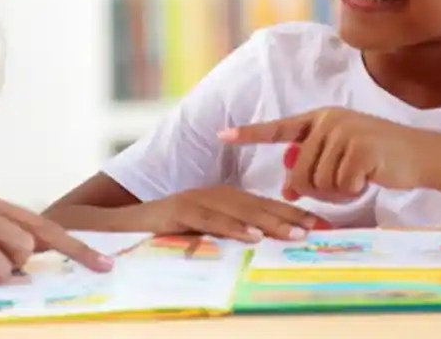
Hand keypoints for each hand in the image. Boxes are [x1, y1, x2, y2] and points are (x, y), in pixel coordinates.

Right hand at [132, 185, 325, 241]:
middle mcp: (212, 195)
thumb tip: (262, 245)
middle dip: (289, 216)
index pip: (262, 205)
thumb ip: (227, 233)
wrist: (121, 224)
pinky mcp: (178, 211)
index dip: (291, 214)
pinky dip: (232, 227)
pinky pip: (210, 219)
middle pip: (257, 205)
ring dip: (268, 221)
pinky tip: (252, 236)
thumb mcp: (201, 232)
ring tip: (294, 234)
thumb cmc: (163, 231)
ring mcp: (195, 200)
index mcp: (221, 198)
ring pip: (238, 210)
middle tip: (317, 229)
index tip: (319, 226)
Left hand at [219, 108, 428, 201]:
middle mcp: (329, 121)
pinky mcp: (359, 149)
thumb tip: (288, 190)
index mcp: (321, 119)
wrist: (421, 155)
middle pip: (299, 172)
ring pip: (317, 182)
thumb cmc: (379, 158)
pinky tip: (369, 180)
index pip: (279, 127)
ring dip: (337, 193)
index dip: (250, 133)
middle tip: (344, 184)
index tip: (222, 135)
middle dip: (316, 189)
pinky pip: (339, 187)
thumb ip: (314, 166)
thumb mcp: (343, 156)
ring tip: (358, 179)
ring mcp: (344, 132)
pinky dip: (353, 193)